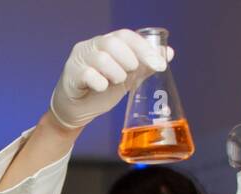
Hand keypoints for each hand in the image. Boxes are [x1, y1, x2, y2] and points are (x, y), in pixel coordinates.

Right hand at [49, 29, 172, 129]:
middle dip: (129, 59)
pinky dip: (100, 83)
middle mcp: (91, 46)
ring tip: (116, 82)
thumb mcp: (127, 78)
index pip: (125, 36)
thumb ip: (144, 66)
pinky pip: (88, 75)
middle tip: (131, 73)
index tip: (158, 63)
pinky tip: (101, 88)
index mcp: (106, 43)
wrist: (78, 110)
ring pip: (101, 58)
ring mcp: (79, 59)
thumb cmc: (101, 91)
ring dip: (116, 73)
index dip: (143, 48)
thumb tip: (169, 54)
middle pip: (112, 43)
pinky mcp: (71, 75)